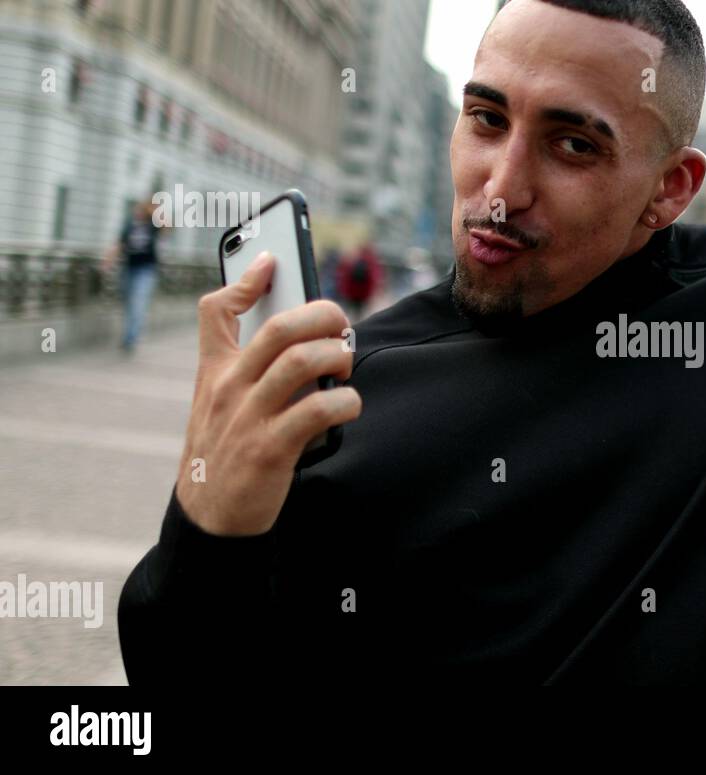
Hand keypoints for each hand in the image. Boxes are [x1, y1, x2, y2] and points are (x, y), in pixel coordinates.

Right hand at [175, 252, 361, 535]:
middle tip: (342, 331)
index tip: (270, 262)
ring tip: (345, 370)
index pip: (214, 311)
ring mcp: (248, 417)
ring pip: (300, 361)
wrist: (208, 520)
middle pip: (278, 327)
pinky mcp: (270, 449)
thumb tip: (301, 341)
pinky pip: (316, 410)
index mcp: (213, 374)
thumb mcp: (218, 407)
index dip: (244, 279)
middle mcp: (228, 388)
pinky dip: (344, 403)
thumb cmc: (226, 455)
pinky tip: (348, 406)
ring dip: (336, 358)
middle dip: (323, 316)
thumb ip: (248, 372)